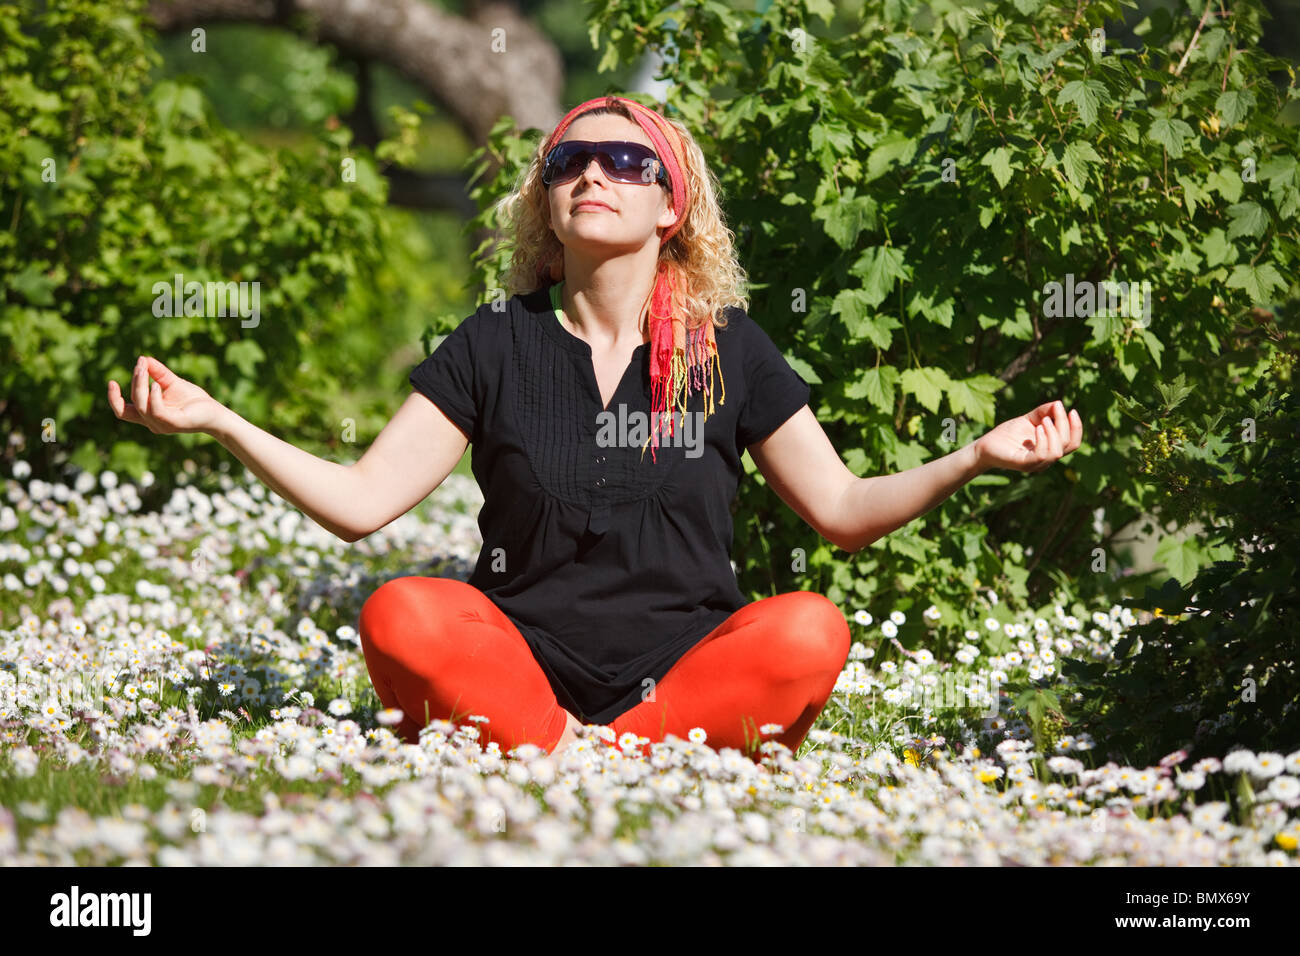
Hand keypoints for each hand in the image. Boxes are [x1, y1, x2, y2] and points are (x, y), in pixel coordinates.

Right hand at [108, 356, 223, 434]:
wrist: (215, 412)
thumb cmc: (193, 400)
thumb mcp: (171, 382)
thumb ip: (157, 373)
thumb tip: (143, 358)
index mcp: (148, 414)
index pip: (123, 411)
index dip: (114, 398)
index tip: (111, 381)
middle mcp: (152, 422)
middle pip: (130, 406)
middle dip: (133, 383)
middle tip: (139, 365)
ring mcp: (162, 425)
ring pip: (141, 406)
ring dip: (140, 385)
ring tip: (144, 369)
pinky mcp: (173, 424)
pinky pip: (156, 411)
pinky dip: (153, 396)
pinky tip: (157, 384)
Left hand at [975, 400, 1081, 473]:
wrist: (985, 445)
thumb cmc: (1007, 434)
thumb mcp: (1028, 419)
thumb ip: (1043, 412)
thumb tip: (1058, 403)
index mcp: (1050, 448)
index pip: (1073, 442)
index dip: (1076, 427)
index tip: (1071, 410)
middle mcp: (1046, 459)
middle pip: (1068, 444)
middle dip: (1064, 424)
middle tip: (1054, 410)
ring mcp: (1036, 463)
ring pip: (1057, 452)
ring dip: (1054, 432)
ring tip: (1043, 420)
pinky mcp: (1023, 464)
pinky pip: (1042, 455)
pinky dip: (1043, 440)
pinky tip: (1037, 428)